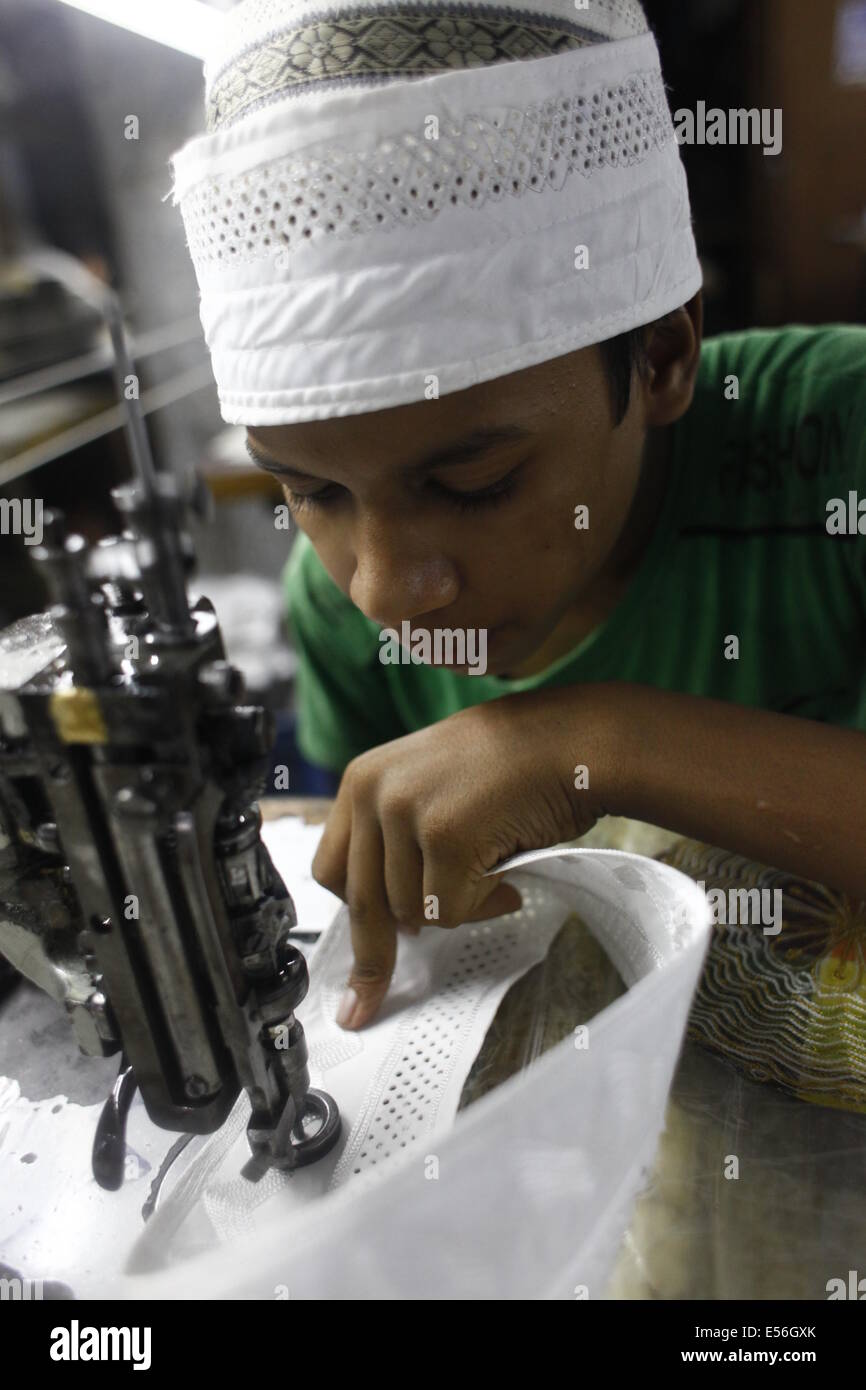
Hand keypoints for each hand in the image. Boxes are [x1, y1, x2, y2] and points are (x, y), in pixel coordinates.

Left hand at [311, 687, 612, 1028]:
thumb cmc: (513, 770)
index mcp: (362, 780)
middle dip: (374, 958)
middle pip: (361, 903)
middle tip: (366, 1003)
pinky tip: (506, 872)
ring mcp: (406, 811)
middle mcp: (373, 791)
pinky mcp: (444, 835)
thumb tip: (391, 922)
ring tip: (492, 870)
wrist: (570, 741)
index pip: (331, 870)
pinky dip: (482, 904)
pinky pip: (449, 911)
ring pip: (411, 913)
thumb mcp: (432, 790)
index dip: (351, 920)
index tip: (354, 967)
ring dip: (457, 907)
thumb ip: (398, 841)